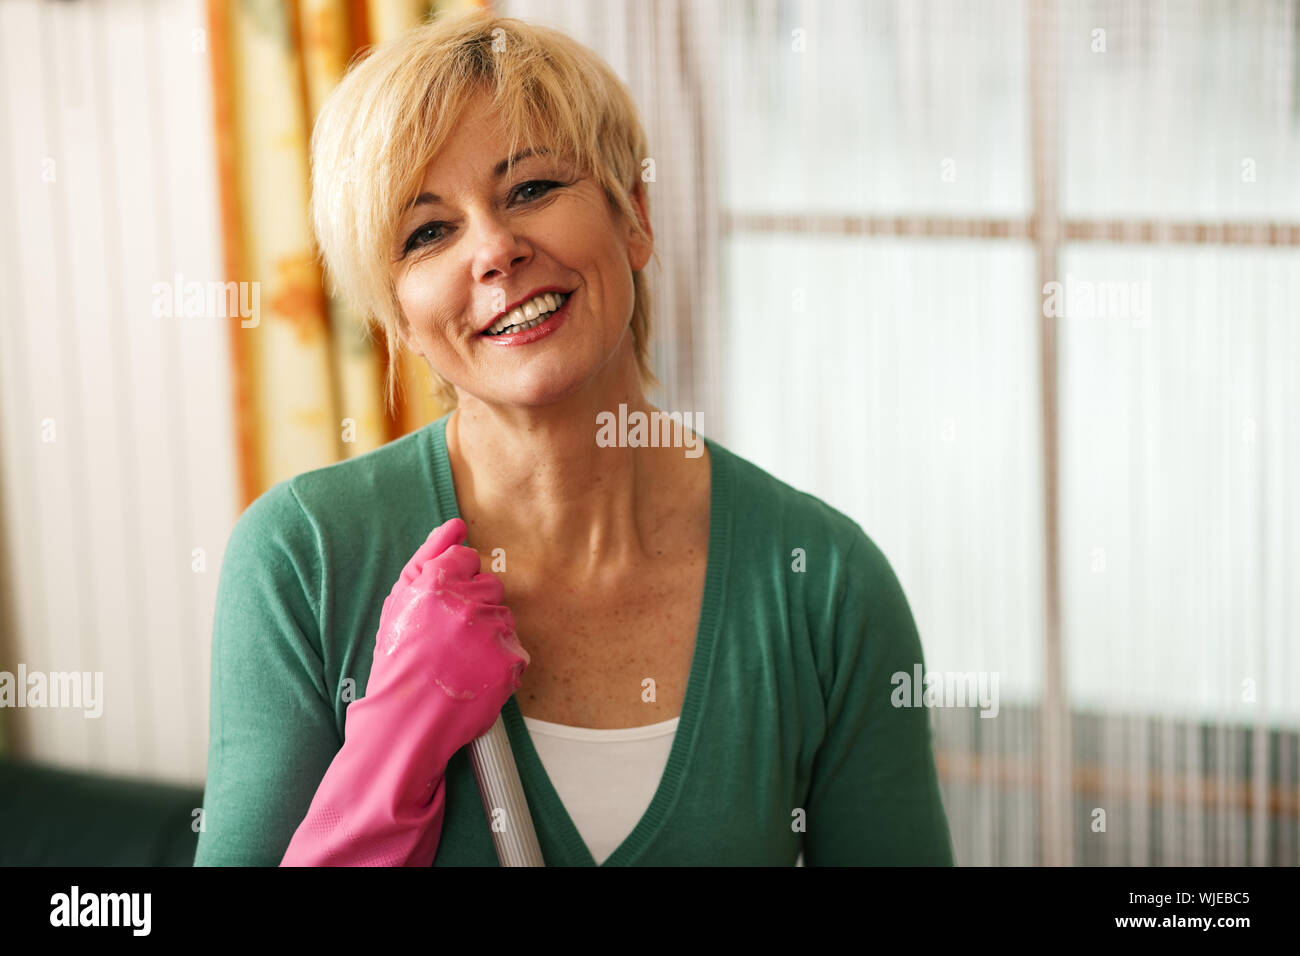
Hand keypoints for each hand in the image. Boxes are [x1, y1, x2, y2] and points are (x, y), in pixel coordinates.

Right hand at [370, 516, 530, 760]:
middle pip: (491, 586)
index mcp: (438, 581)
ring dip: (488, 635)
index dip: (456, 583)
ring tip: (460, 661)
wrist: (406, 719)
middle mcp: (468, 601)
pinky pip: (516, 649)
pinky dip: (500, 663)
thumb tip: (456, 525)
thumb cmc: (399, 660)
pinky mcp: (510, 660)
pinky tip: (476, 675)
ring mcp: (492, 631)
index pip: (468, 559)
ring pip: (504, 618)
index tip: (444, 607)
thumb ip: (429, 557)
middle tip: (449, 638)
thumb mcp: (400, 601)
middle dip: (475, 606)